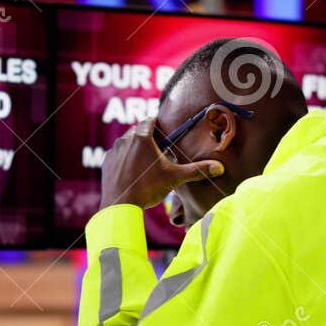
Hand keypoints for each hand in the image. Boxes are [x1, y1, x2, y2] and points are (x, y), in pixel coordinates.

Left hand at [100, 119, 223, 210]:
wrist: (120, 205)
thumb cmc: (148, 188)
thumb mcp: (175, 178)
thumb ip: (196, 170)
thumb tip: (219, 168)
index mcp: (142, 137)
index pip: (150, 120)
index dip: (158, 124)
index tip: (164, 132)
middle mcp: (125, 139)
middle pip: (138, 131)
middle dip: (148, 137)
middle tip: (159, 148)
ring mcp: (113, 151)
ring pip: (126, 142)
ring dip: (135, 148)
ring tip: (146, 161)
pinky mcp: (106, 162)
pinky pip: (117, 155)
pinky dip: (125, 159)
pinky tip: (132, 172)